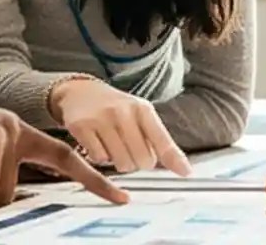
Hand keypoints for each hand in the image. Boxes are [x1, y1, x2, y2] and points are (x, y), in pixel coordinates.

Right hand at [48, 78, 190, 175]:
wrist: (80, 92)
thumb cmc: (116, 108)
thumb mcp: (140, 115)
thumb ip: (159, 140)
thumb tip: (184, 169)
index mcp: (142, 109)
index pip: (162, 140)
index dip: (174, 159)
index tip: (186, 173)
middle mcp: (123, 112)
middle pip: (142, 160)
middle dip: (138, 162)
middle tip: (130, 151)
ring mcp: (102, 118)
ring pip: (121, 163)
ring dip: (119, 162)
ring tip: (114, 146)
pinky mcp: (81, 126)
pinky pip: (99, 159)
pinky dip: (100, 157)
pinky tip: (98, 143)